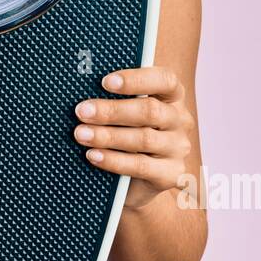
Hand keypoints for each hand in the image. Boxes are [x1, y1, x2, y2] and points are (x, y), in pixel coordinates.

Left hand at [73, 66, 194, 212]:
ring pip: (144, 138)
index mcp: (172, 97)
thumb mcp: (123, 114)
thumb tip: (84, 91)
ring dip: (108, 136)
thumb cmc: (124, 135)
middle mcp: (180, 120)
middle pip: (150, 111)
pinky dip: (114, 160)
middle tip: (82, 111)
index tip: (105, 82)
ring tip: (81, 134)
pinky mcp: (171, 174)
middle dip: (112, 111)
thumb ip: (113, 99)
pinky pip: (140, 165)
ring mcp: (178, 148)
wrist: (135, 181)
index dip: (136, 79)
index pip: (164, 80)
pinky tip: (93, 155)